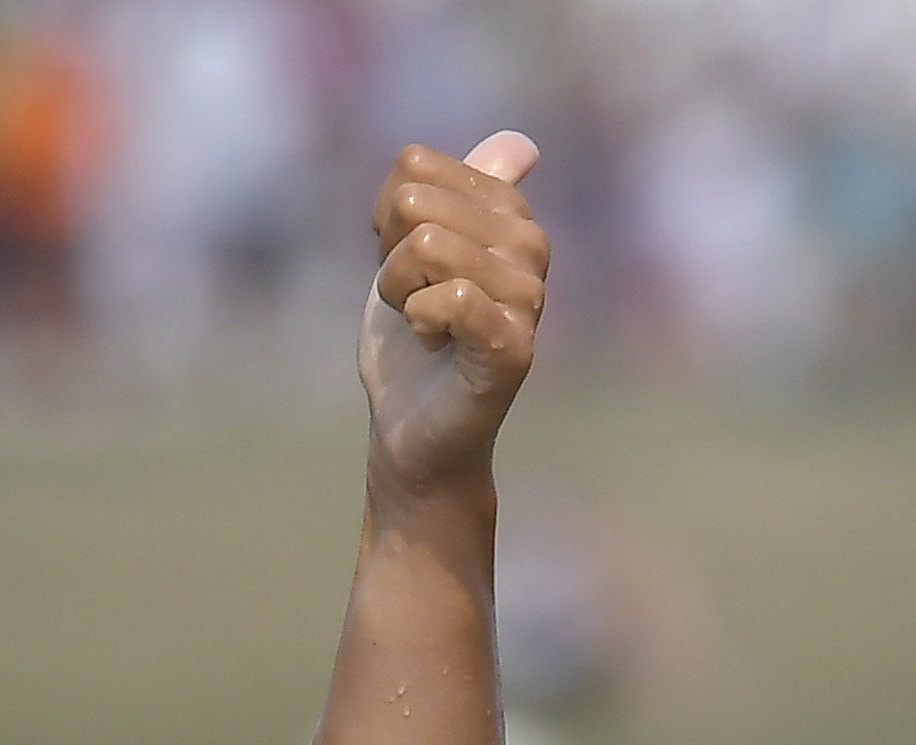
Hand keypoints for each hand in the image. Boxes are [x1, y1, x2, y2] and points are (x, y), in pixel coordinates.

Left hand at [357, 133, 547, 494]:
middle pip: (416, 205)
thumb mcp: (415, 252)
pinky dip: (418, 324)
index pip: (414, 167)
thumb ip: (449, 191)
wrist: (410, 430)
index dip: (386, 221)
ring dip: (401, 295)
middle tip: (415, 303)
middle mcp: (530, 245)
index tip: (407, 266)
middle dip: (391, 261)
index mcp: (508, 213)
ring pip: (427, 247)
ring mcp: (528, 295)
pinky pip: (451, 297)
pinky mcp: (514, 346)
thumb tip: (522, 145)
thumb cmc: (412, 342)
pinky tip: (435, 346)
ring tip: (425, 327)